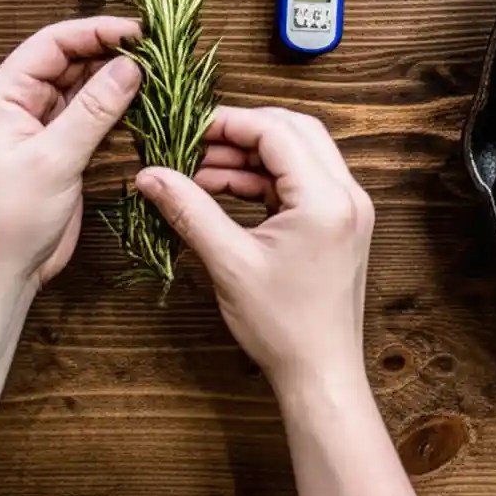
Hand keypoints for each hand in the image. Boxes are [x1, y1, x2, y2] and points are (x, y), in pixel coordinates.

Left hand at [0, 16, 141, 290]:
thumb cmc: (7, 218)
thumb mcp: (53, 159)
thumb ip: (93, 110)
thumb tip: (130, 67)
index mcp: (3, 94)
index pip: (52, 43)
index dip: (95, 32)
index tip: (138, 32)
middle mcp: (20, 103)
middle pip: (69, 60)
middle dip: (110, 52)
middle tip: (155, 53)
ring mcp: (40, 126)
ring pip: (82, 87)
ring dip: (115, 80)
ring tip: (155, 73)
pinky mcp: (59, 150)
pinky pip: (89, 116)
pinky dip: (114, 108)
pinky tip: (141, 103)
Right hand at [135, 106, 373, 391]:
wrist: (319, 373)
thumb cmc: (282, 326)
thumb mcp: (228, 262)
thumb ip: (188, 210)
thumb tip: (148, 175)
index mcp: (326, 200)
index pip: (277, 132)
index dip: (229, 123)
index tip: (188, 129)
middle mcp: (347, 195)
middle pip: (294, 130)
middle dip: (242, 131)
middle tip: (195, 143)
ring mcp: (347, 208)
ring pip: (298, 153)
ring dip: (250, 156)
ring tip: (200, 172)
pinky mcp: (338, 222)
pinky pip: (300, 180)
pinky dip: (263, 179)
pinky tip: (223, 190)